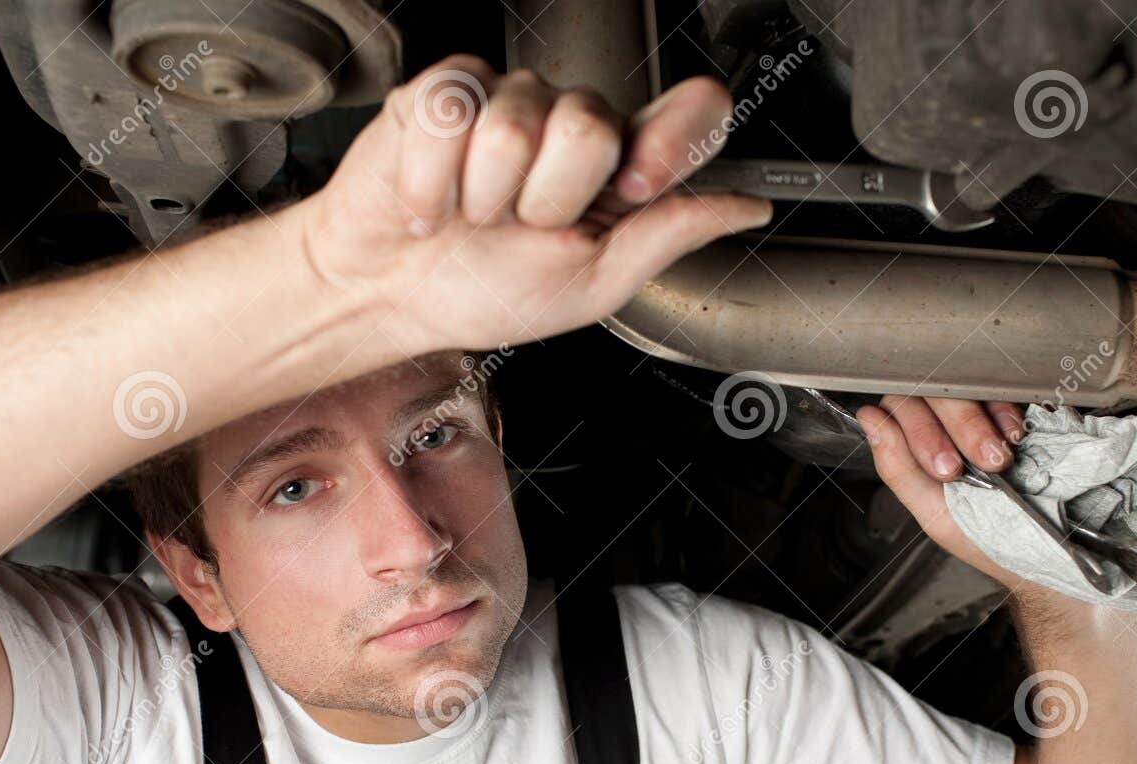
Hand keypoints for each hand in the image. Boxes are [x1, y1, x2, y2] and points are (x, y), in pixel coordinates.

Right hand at [299, 55, 771, 353]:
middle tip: (519, 227)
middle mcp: (572, 123)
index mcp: (621, 168)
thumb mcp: (593, 284)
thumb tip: (746, 207)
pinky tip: (430, 204)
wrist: (391, 297)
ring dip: (485, 196)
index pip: (690, 109)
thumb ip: (668, 234)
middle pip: (591, 125)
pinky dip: (433, 180)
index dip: (671, 137)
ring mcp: (508, 100)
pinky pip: (454, 112)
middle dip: (547, 198)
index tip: (636, 187)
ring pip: (518, 124)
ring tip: (470, 218)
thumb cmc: (485, 291)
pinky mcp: (446, 93)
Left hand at [855, 395, 1029, 583]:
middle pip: (931, 392)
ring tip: (998, 461)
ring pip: (962, 387)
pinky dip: (1006, 412)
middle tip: (971, 467)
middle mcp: (944, 423)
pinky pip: (1002, 388)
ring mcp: (978, 411)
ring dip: (976, 424)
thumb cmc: (987, 537)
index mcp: (918, 446)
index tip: (946, 470)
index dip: (919, 432)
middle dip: (952, 431)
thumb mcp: (936, 513)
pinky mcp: (1011, 405)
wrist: (1050, 550)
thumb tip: (870, 419)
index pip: (899, 408)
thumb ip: (898, 468)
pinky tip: (1014, 440)